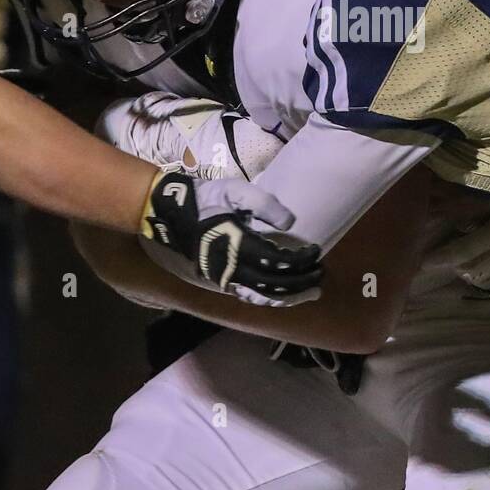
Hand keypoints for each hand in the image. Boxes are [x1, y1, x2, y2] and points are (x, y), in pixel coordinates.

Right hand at [137, 172, 321, 305]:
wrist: (168, 213)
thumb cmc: (204, 199)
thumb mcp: (234, 190)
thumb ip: (264, 203)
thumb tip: (290, 224)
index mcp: (238, 246)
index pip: (278, 262)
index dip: (301, 261)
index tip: (316, 253)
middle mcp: (232, 269)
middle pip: (274, 286)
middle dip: (301, 284)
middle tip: (321, 278)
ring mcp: (223, 279)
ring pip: (261, 296)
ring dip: (288, 296)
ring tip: (309, 293)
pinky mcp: (218, 282)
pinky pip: (247, 296)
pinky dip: (268, 299)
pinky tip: (280, 296)